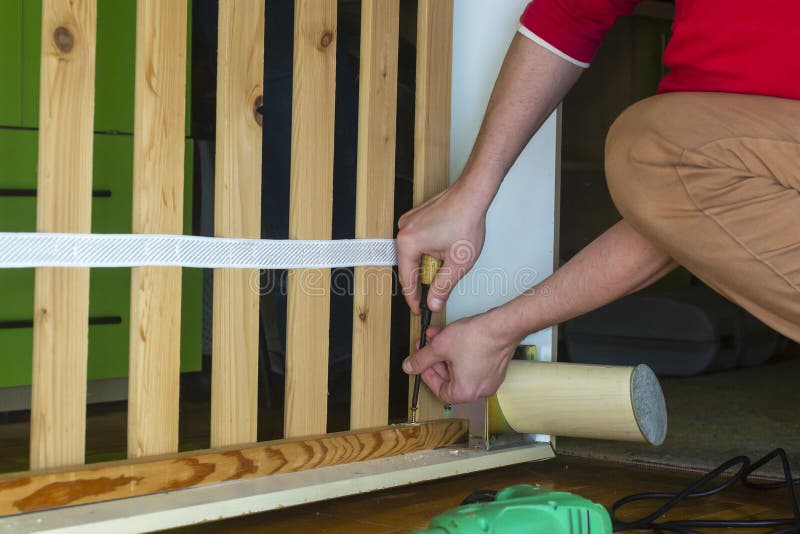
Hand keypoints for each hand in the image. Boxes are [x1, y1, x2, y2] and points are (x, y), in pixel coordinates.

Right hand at [397, 179, 487, 314]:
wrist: (472, 194)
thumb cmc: (466, 220)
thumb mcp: (458, 262)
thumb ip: (443, 287)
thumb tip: (433, 303)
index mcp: (408, 243)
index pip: (407, 280)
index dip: (414, 299)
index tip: (418, 310)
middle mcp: (403, 231)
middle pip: (408, 267)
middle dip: (422, 281)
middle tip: (433, 295)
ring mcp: (408, 223)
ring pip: (413, 255)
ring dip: (426, 265)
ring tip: (445, 267)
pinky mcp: (415, 218)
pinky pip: (416, 243)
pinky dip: (427, 252)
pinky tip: (443, 251)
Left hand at [402, 312, 520, 403]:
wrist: (502, 325)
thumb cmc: (478, 338)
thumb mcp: (439, 347)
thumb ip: (421, 359)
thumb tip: (409, 367)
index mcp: (466, 392)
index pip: (440, 391)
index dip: (427, 375)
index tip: (422, 363)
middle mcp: (480, 390)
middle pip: (450, 379)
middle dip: (436, 360)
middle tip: (428, 347)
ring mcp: (490, 379)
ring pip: (461, 369)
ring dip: (447, 354)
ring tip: (438, 337)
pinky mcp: (496, 367)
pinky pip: (473, 364)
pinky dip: (461, 353)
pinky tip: (454, 338)